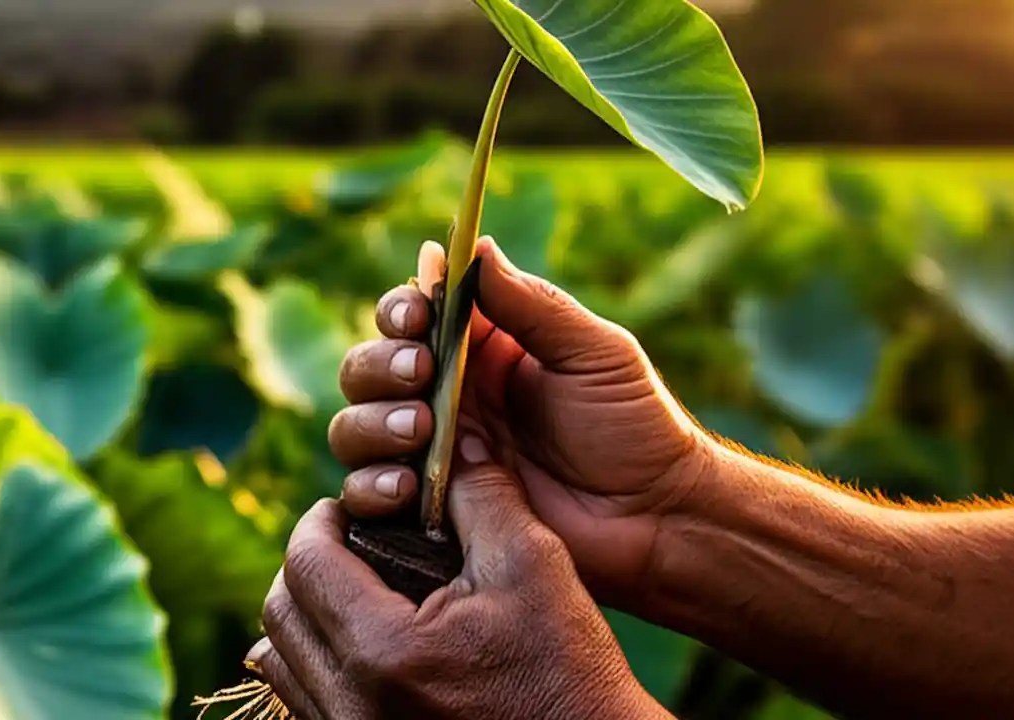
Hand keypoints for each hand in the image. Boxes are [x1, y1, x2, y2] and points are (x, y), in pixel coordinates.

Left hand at [251, 437, 668, 719]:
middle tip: (351, 541)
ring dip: (307, 614)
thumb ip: (482, 495)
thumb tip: (454, 441)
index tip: (350, 507)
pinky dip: (317, 664)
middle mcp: (351, 704)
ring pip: (282, 662)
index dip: (321, 520)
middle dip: (307, 563)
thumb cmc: (570, 673)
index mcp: (384, 650)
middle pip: (279, 612)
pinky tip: (363, 643)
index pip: (305, 562)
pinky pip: (306, 702)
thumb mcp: (534, 567)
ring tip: (356, 589)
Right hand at [329, 238, 711, 603]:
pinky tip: (405, 488)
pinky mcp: (433, 512)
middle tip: (419, 376)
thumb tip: (472, 244)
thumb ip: (531, 303)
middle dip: (379, 366)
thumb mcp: (593, 352)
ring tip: (419, 432)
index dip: (400, 311)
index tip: (415, 316)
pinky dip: (370, 487)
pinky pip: (369, 496)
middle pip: (369, 369)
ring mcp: (436, 457)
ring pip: (356, 428)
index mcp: (482, 351)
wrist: (658, 519)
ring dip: (371, 423)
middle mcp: (448, 399)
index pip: (412, 317)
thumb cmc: (637, 426)